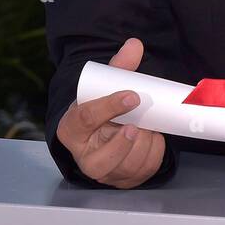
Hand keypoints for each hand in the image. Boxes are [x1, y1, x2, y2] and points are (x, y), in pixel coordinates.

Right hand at [56, 37, 166, 187]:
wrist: (101, 131)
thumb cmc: (99, 106)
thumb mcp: (103, 87)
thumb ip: (118, 68)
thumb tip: (135, 45)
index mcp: (70, 129)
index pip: (86, 118)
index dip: (109, 106)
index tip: (132, 96)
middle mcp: (82, 156)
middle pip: (103, 158)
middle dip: (126, 141)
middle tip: (140, 124)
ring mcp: (104, 172)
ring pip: (127, 166)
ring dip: (144, 145)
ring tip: (149, 127)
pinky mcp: (123, 180)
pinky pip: (144, 170)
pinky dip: (154, 152)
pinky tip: (153, 137)